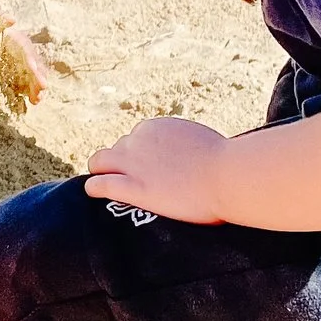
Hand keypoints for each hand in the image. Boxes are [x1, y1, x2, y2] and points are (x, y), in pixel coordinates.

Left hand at [0, 12, 48, 109]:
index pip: (26, 50)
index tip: (33, 67)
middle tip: (43, 88)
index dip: (30, 58)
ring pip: (32, 77)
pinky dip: (30, 93)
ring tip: (38, 99)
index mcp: (18, 41)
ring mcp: (21, 66)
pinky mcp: (16, 76)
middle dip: (38, 77)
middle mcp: (24, 54)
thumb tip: (12, 18)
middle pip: (34, 66)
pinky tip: (32, 102)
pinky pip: (26, 85)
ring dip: (37, 88)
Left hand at [84, 115, 230, 222]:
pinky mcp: (133, 188)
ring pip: (99, 161)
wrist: (227, 176)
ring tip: (103, 181)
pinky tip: (93, 192)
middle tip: (130, 177)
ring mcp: (133, 163)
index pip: (137, 138)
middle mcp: (139, 140)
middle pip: (118, 148)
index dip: (140, 154)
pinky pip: (100, 184)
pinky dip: (95, 187)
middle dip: (122, 161)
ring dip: (101, 171)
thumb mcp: (203, 142)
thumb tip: (191, 157)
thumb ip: (187, 147)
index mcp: (156, 128)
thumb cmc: (226, 163)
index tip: (149, 165)